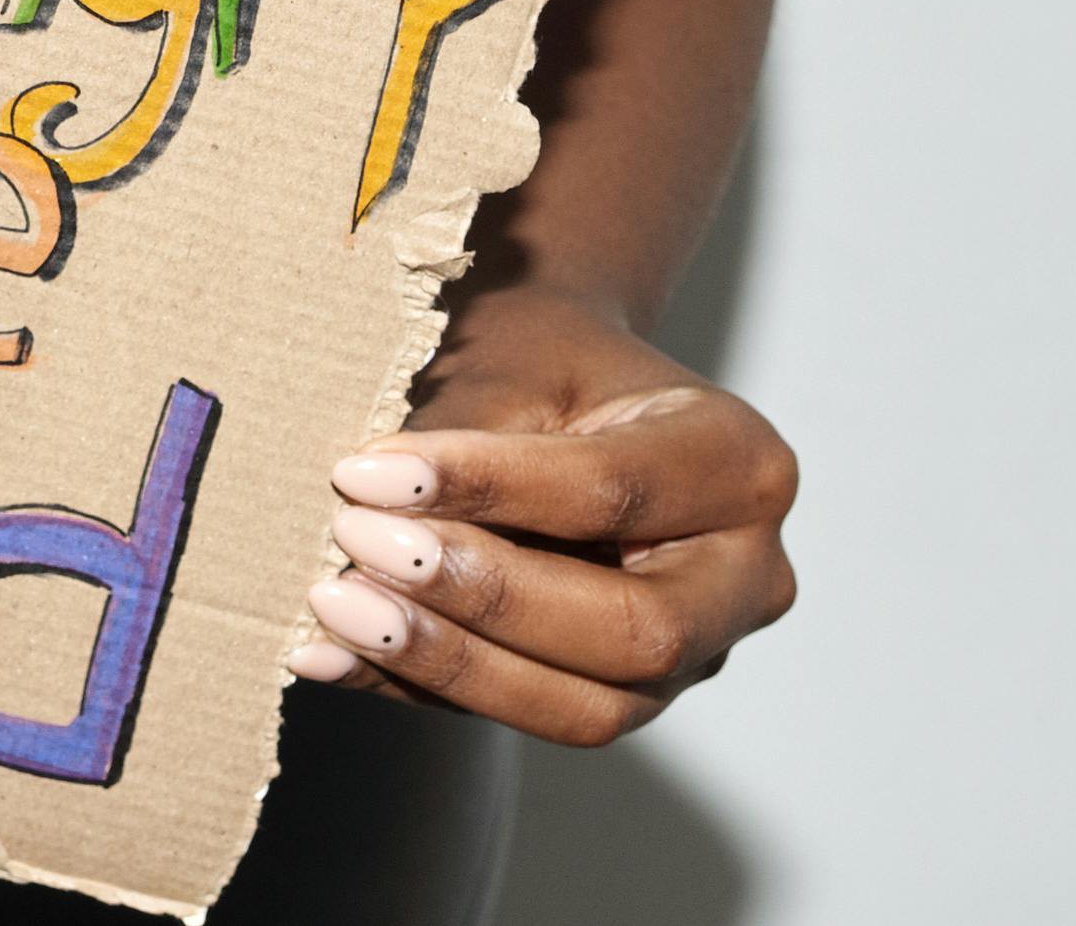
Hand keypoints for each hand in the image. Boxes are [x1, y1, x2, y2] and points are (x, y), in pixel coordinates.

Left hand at [286, 279, 799, 742]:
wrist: (559, 386)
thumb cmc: (542, 357)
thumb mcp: (513, 363)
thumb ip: (460, 439)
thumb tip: (362, 509)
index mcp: (741, 464)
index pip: (614, 492)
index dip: (489, 489)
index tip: (365, 471)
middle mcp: (746, 576)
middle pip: (630, 628)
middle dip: (483, 597)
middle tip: (354, 543)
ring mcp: (696, 656)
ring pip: (586, 707)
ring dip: (448, 662)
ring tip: (335, 605)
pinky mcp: (627, 699)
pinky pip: (529, 718)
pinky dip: (422, 687)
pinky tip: (329, 652)